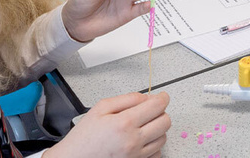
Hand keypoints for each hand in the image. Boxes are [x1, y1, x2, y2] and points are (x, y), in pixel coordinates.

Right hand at [46, 92, 169, 157]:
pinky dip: (153, 145)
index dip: (163, 98)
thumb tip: (146, 97)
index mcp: (124, 123)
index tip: (162, 97)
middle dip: (161, 113)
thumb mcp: (101, 108)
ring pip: (163, 137)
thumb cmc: (83, 137)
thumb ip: (127, 99)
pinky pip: (156, 153)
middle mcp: (133, 140)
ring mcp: (136, 155)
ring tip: (144, 126)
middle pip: (165, 122)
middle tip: (151, 110)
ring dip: (157, 129)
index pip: (157, 106)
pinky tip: (142, 140)